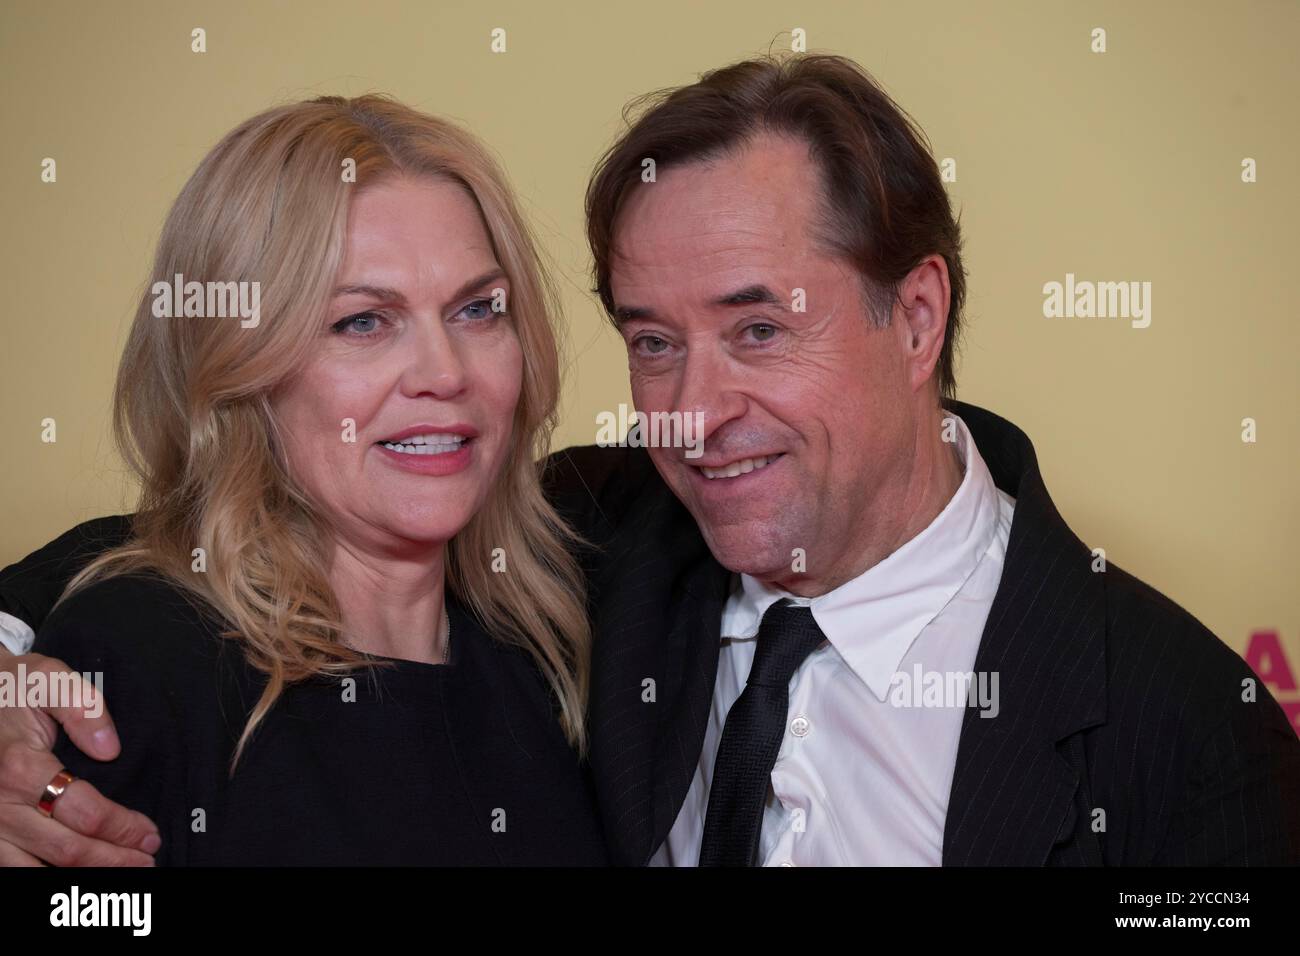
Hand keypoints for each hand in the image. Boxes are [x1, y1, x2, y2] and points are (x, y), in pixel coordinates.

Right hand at [0, 649, 159, 864]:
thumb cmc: (13, 688)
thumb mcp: (50, 680)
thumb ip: (84, 709)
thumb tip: (110, 749)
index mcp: (20, 768)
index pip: (86, 813)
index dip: (124, 829)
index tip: (150, 834)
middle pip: (66, 850)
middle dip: (113, 860)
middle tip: (147, 862)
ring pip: (35, 870)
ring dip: (83, 877)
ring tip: (120, 875)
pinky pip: (10, 868)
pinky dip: (43, 877)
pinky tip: (74, 875)